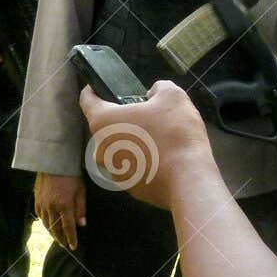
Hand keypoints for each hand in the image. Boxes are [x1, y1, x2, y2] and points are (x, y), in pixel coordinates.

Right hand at [35, 172, 85, 249]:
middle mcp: (51, 207)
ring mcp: (42, 204)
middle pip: (56, 229)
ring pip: (46, 224)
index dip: (71, 238)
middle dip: (61, 239)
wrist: (53, 162)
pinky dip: (45, 223)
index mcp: (64, 205)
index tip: (74, 247)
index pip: (68, 227)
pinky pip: (40, 216)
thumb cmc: (71, 176)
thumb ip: (81, 209)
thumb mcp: (80, 191)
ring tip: (58, 238)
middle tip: (65, 245)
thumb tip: (81, 224)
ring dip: (52, 233)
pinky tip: (49, 226)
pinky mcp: (36, 200)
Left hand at [78, 82, 214, 210]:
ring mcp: (114, 172)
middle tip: (149, 115)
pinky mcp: (130, 188)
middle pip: (107, 127)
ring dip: (134, 142)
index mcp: (103, 122)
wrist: (189, 180)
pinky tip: (165, 158)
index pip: (87, 100)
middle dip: (124, 120)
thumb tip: (153, 94)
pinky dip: (144, 161)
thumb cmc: (175, 133)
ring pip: (120, 149)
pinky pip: (134, 168)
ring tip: (161, 139)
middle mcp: (101, 149)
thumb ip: (159, 88)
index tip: (105, 88)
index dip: (95, 90)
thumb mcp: (173, 96)